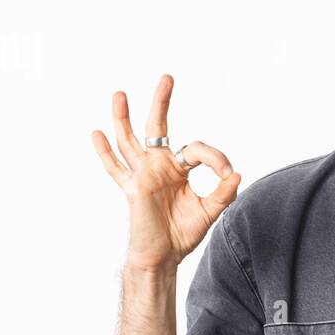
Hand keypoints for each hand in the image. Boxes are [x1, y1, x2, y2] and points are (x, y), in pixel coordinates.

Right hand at [91, 74, 240, 270]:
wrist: (162, 257)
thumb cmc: (182, 234)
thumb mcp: (209, 213)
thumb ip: (223, 194)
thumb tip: (237, 175)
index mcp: (179, 168)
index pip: (197, 149)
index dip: (216, 158)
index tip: (229, 174)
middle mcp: (159, 166)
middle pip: (157, 127)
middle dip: (161, 102)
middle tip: (167, 78)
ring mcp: (143, 175)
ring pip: (130, 141)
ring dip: (124, 118)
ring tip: (120, 94)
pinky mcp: (132, 189)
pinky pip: (116, 169)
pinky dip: (106, 153)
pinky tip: (97, 133)